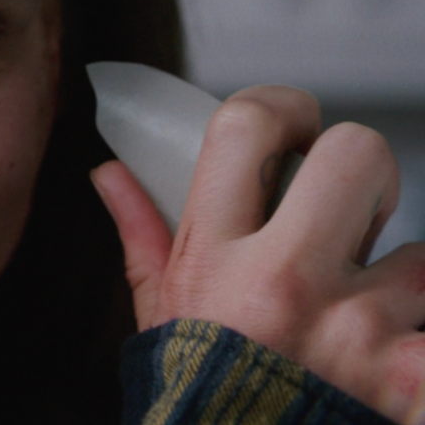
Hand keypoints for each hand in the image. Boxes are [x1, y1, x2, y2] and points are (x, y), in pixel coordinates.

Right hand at [91, 85, 424, 423]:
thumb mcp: (158, 314)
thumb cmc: (196, 396)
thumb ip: (141, 235)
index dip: (283, 107)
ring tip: (362, 323)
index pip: (246, 126)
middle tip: (349, 216)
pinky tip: (389, 357)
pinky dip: (421, 340)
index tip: (295, 128)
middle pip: (359, 153)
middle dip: (364, 175)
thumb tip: (110, 172)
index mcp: (214, 255)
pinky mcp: (410, 374)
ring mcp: (355, 326)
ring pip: (421, 255)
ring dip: (402, 285)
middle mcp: (283, 279)